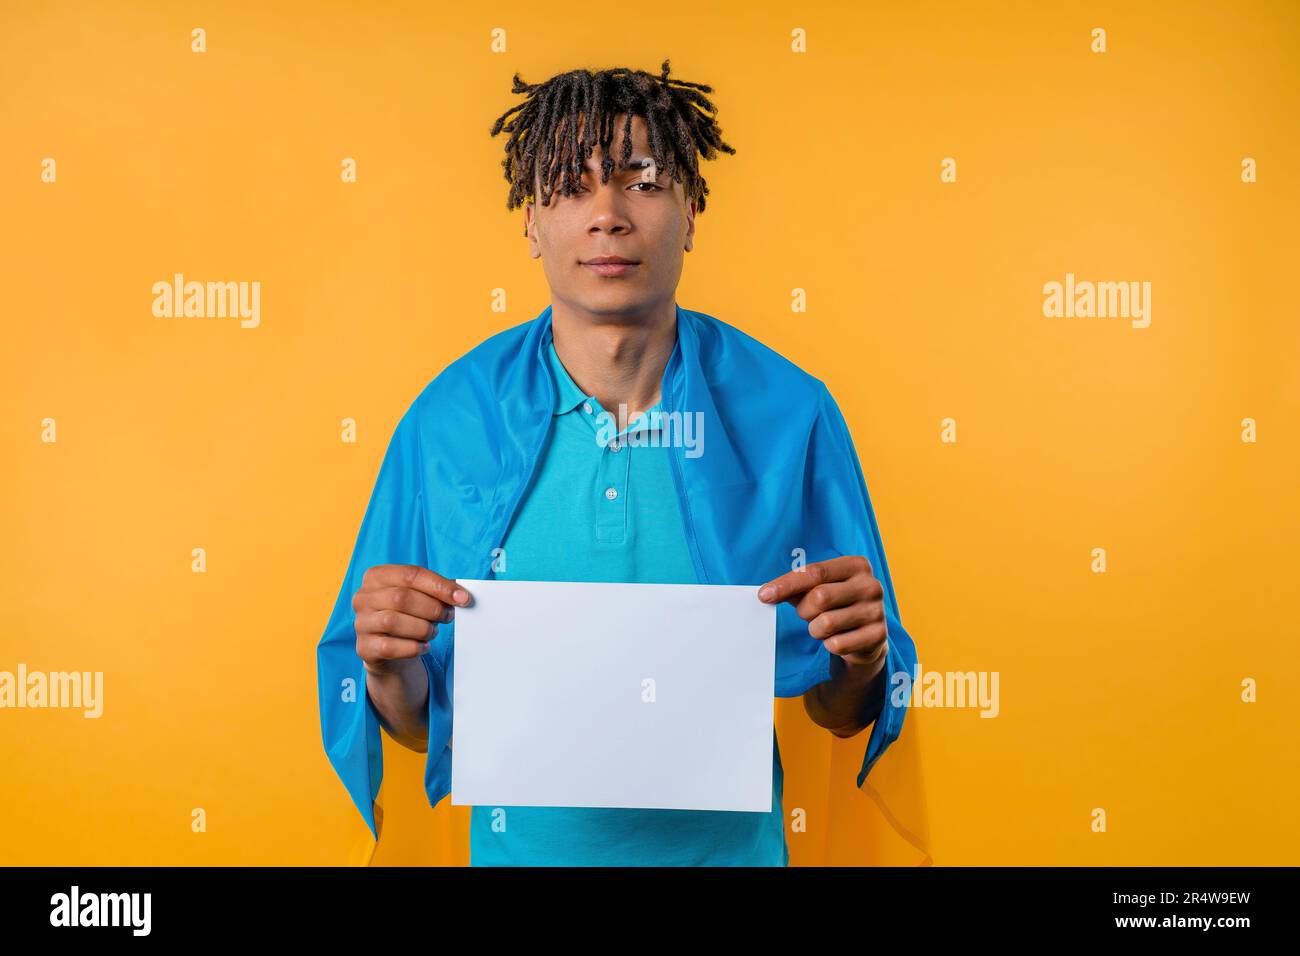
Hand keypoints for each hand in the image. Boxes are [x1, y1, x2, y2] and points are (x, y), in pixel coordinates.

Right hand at [352, 565, 471, 675]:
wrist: (389, 651)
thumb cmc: (408, 615)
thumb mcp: (419, 597)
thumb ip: (437, 591)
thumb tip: (461, 595)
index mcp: (377, 576)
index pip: (411, 574)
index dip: (440, 586)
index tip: (463, 598)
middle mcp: (363, 597)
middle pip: (402, 597)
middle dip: (432, 608)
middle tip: (448, 617)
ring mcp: (361, 623)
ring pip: (393, 621)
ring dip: (423, 628)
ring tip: (432, 632)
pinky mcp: (364, 647)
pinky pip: (390, 647)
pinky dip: (413, 648)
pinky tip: (423, 647)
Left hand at [757, 555, 887, 673]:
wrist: (866, 637)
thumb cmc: (836, 605)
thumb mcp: (818, 589)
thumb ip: (796, 587)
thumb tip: (767, 593)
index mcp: (856, 565)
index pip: (815, 572)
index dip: (786, 584)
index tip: (764, 595)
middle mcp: (871, 585)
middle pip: (819, 597)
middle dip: (805, 610)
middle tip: (809, 614)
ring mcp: (877, 611)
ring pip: (826, 623)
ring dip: (815, 629)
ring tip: (825, 627)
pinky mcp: (878, 636)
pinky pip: (837, 644)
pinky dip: (829, 644)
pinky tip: (838, 639)